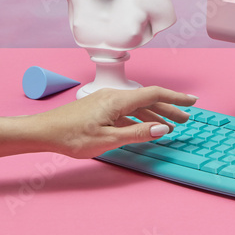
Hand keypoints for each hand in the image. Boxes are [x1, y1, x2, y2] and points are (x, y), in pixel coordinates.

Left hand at [33, 86, 196, 158]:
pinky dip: (141, 118)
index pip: (154, 94)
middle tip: (186, 118)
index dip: (175, 98)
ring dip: (155, 114)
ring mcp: (107, 102)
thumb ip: (137, 134)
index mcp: (118, 100)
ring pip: (138, 106)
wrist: (43, 131)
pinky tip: (145, 127)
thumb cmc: (70, 136)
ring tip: (170, 125)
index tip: (191, 102)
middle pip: (148, 99)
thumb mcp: (107, 140)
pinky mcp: (100, 109)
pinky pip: (127, 111)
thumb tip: (162, 128)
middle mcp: (114, 97)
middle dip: (169, 108)